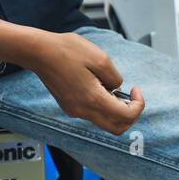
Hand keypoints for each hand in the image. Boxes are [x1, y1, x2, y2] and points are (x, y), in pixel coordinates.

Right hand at [29, 32, 144, 134]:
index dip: (138, 104)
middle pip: (116, 128)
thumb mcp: (101, 58)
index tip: (135, 89)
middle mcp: (83, 111)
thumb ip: (115, 78)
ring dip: (115, 109)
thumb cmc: (68, 51)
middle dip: (129, 114)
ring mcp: (74, 111)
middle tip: (130, 96)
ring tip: (110, 85)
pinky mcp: (69, 107)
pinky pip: (92, 113)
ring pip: (104, 121)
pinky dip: (102, 105)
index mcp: (93, 99)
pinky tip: (97, 84)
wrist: (40, 52)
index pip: (125, 117)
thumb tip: (117, 89)